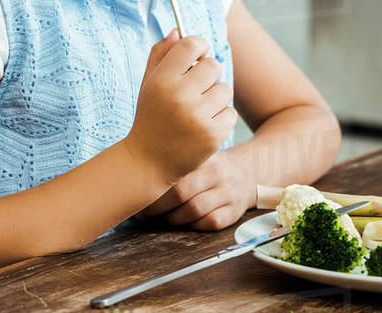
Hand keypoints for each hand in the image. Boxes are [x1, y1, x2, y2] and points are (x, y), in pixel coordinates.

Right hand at [125, 31, 236, 184]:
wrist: (149, 160)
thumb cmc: (150, 115)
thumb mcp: (148, 83)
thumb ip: (160, 53)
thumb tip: (178, 31)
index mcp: (162, 79)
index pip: (191, 45)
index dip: (197, 45)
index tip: (196, 54)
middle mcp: (180, 95)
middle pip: (213, 65)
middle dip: (207, 73)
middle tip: (196, 86)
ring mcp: (198, 116)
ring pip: (224, 89)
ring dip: (215, 96)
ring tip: (198, 108)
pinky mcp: (213, 134)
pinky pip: (230, 112)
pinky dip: (220, 117)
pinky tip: (204, 124)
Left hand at [135, 149, 255, 230]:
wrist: (248, 172)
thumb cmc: (209, 166)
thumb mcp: (196, 155)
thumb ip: (173, 160)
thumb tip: (133, 172)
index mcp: (201, 158)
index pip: (172, 175)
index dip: (152, 191)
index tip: (137, 197)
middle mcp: (215, 174)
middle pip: (182, 194)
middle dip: (158, 208)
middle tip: (144, 214)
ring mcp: (227, 194)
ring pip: (195, 210)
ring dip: (174, 219)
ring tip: (163, 219)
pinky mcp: (234, 212)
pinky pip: (211, 223)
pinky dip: (194, 225)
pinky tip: (185, 223)